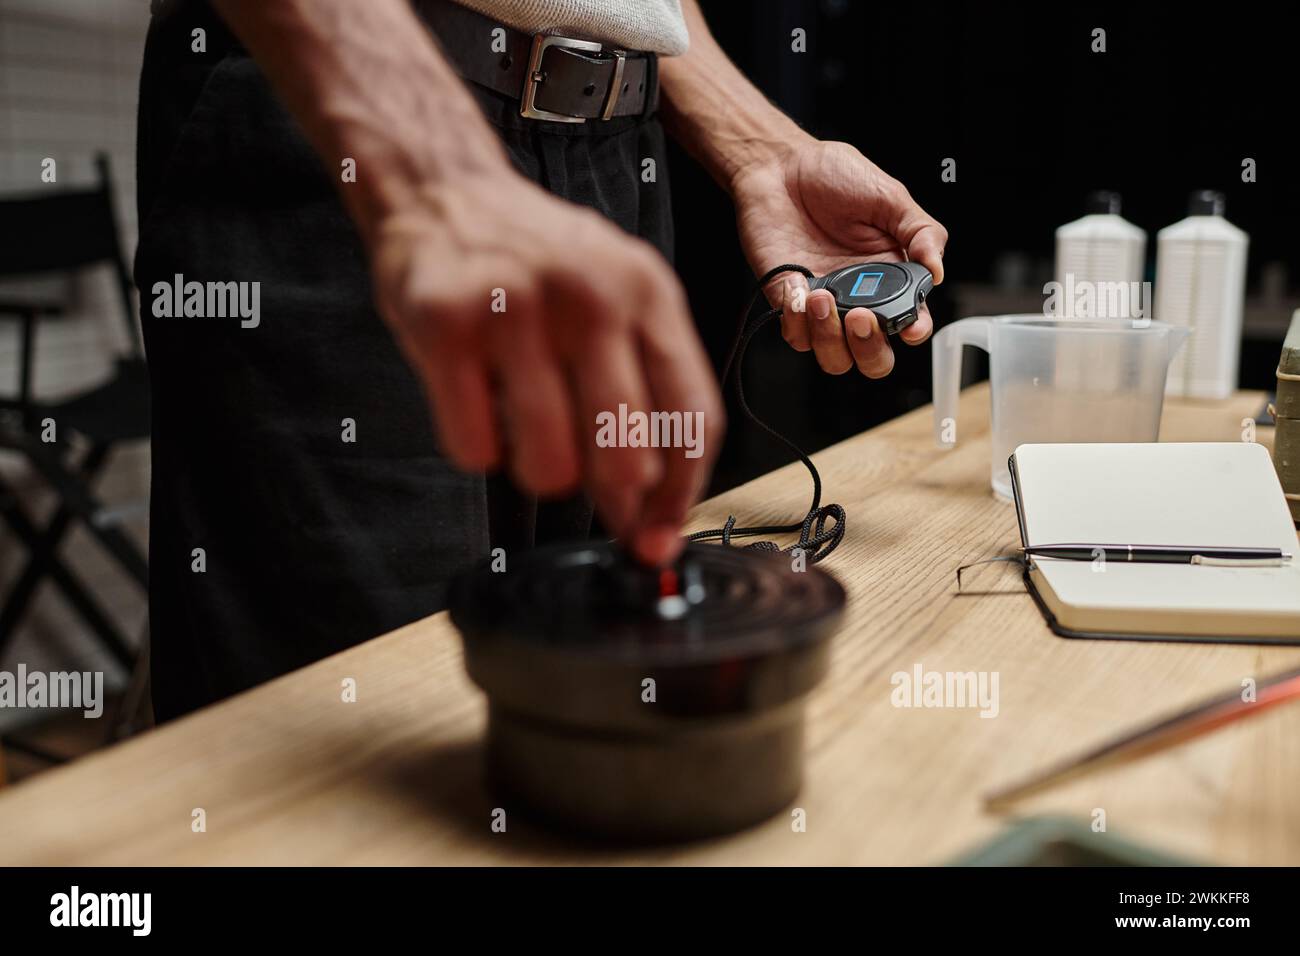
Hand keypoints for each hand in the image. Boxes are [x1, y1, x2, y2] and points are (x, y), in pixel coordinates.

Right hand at [370, 172, 723, 564]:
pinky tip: (476, 406)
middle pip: (626, 455)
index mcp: (648, 293)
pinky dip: (477, 448)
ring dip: (537, 472)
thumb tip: (649, 506)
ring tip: (521, 429)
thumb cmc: (536, 261)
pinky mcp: (447, 324)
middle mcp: (591, 297)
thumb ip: (644, 388)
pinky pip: (474, 446)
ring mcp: (517, 308)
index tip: (657, 536)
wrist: (443, 188)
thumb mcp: (614, 298)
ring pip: (550, 463)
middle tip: (580, 480)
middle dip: (606, 494)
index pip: (693, 419)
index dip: (679, 496)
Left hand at [731, 137, 947, 377]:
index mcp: (892, 277)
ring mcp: (824, 306)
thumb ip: (921, 232)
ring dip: (829, 338)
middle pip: (873, 358)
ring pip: (835, 357)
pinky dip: (797, 320)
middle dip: (870, 349)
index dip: (913, 332)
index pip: (910, 324)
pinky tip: (798, 286)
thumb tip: (939, 271)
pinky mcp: (789, 303)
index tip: (908, 325)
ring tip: (821, 296)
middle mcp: (860, 299)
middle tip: (860, 317)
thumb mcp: (890, 197)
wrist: (780, 167)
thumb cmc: (835, 177)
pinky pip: (796, 336)